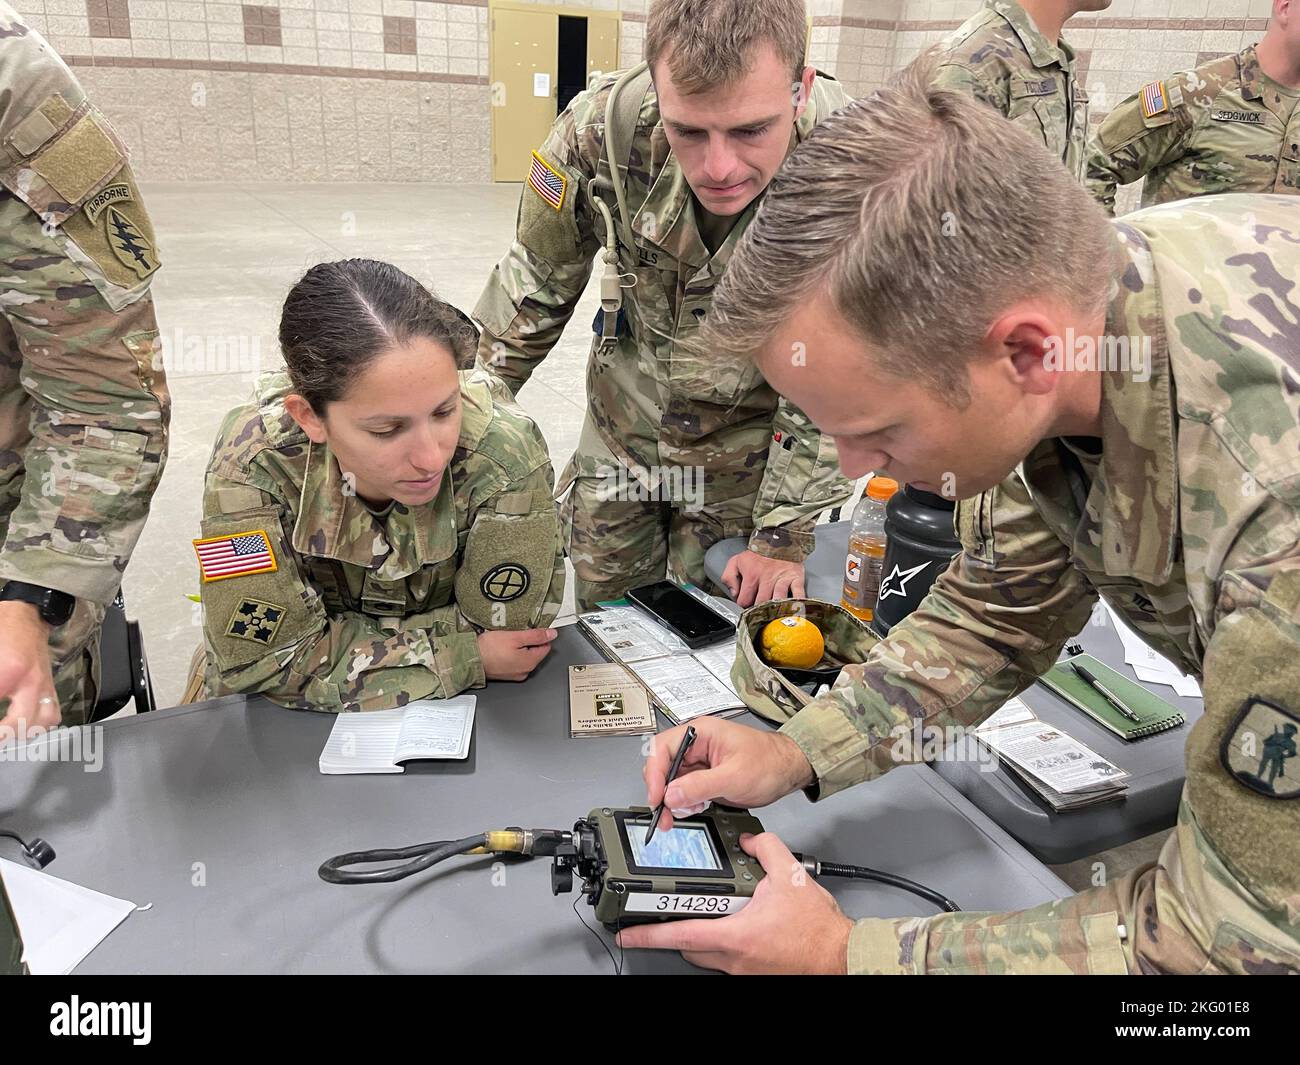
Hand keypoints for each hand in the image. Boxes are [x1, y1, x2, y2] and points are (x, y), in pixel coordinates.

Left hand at [0, 600, 60, 739]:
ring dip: (21, 732)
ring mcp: (44, 685)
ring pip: (40, 723)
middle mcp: (32, 682)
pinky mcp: (50, 686)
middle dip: (2, 733)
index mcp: (10, 670)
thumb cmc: (2, 630)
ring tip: (5, 733)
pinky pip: (52, 713)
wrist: (26, 614)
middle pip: (18, 724)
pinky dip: (39, 724)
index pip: (0, 706)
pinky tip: (24, 724)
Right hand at [477, 627, 556, 681]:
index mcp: (531, 662)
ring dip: (519, 648)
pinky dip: (511, 654)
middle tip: (515, 634)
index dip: (539, 636)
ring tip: (507, 641)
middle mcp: (525, 671)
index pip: (546, 646)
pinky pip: (514, 662)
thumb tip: (552, 634)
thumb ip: (536, 636)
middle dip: (528, 642)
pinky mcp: (505, 674)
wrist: (469, 660)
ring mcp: (515, 674)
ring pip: (524, 656)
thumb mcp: (516, 637)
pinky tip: (502, 649)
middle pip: (535, 652)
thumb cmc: (489, 649)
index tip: (529, 629)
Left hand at [617, 832, 852, 973]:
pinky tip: (737, 925)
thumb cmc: (817, 929)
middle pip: (687, 947)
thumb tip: (748, 839)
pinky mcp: (754, 974)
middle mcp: (734, 959)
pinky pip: (726, 960)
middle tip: (663, 915)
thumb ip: (764, 849)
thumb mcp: (790, 875)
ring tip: (705, 915)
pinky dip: (723, 943)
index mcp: (735, 936)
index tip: (626, 932)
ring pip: (706, 956)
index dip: (648, 933)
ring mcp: (743, 971)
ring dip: (700, 937)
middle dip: (673, 931)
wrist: (841, 956)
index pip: (679, 934)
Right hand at [642, 716, 813, 833]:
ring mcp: (699, 760)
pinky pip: (684, 788)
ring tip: (686, 810)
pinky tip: (695, 807)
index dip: (655, 773)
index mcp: (701, 732)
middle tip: (665, 813)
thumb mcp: (734, 776)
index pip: (662, 747)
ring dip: (673, 799)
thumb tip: (671, 794)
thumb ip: (700, 785)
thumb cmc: (769, 762)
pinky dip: (684, 802)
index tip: (657, 797)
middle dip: (662, 791)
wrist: (788, 770)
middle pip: (663, 765)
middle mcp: (696, 744)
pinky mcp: (704, 776)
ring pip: (671, 780)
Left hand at [721, 550, 804, 606]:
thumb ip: (729, 577)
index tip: (747, 604)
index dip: (744, 605)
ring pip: (778, 602)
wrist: (779, 538)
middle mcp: (767, 579)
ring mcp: (782, 579)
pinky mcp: (796, 578)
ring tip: (773, 613)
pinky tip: (795, 610)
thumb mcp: (736, 561)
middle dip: (759, 610)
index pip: (744, 601)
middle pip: (761, 604)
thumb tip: (734, 594)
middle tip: (760, 610)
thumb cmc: (758, 553)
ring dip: (775, 610)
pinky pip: (799, 594)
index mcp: (751, 576)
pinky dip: (798, 604)